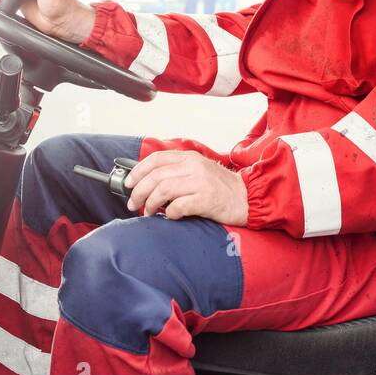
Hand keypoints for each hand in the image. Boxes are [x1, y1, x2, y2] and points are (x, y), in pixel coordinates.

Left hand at [125, 150, 248, 225]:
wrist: (247, 197)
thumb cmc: (220, 188)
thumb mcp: (199, 171)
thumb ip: (178, 172)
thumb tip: (148, 184)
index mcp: (190, 157)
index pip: (156, 159)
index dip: (138, 171)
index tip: (128, 183)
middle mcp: (194, 166)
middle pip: (156, 175)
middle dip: (138, 191)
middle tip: (132, 204)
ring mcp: (200, 182)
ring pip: (163, 189)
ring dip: (150, 203)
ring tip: (148, 213)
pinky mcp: (206, 199)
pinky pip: (179, 206)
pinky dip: (169, 213)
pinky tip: (170, 217)